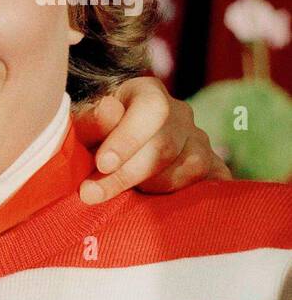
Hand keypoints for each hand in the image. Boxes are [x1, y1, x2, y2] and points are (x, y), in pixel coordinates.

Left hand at [73, 76, 228, 203]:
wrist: (109, 146)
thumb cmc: (93, 134)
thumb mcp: (83, 123)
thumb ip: (92, 121)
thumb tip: (107, 111)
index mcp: (147, 93)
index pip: (151, 108)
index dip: (128, 138)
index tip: (102, 164)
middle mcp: (179, 114)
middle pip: (166, 145)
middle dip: (127, 174)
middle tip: (92, 193)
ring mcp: (200, 140)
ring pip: (192, 166)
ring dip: (155, 187)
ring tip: (127, 193)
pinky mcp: (212, 166)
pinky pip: (217, 181)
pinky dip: (198, 196)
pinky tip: (169, 206)